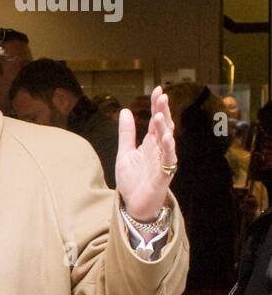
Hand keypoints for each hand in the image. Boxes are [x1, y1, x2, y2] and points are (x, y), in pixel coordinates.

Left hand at [115, 86, 175, 220]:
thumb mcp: (125, 153)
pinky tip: (167, 137)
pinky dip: (168, 148)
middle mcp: (159, 150)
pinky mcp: (163, 175)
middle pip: (164, 127)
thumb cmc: (132, 180)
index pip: (156, 121)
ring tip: (160, 114)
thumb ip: (126, 133)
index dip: (157, 105)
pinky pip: (169, 160)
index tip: (158, 89)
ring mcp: (163, 162)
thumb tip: (127, 110)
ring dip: (165, 128)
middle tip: (162, 96)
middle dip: (163, 111)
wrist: (134, 205)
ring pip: (167, 141)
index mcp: (150, 144)